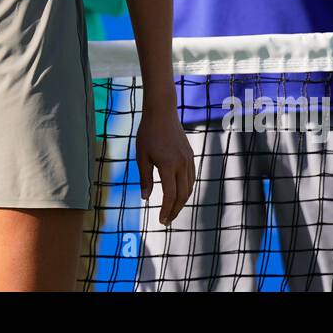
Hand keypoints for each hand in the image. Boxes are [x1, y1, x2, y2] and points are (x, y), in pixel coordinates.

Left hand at [135, 108, 194, 226]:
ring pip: (189, 187)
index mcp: (168, 165)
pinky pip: (191, 177)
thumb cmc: (148, 134)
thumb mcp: (141, 157)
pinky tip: (179, 193)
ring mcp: (188, 159)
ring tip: (172, 210)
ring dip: (182, 201)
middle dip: (175, 210)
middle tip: (167, 220)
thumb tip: (145, 198)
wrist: (162, 112)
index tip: (161, 220)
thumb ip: (145, 178)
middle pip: (183, 195)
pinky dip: (186, 189)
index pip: (170, 195)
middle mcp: (182, 164)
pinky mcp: (190, 155)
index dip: (166, 210)